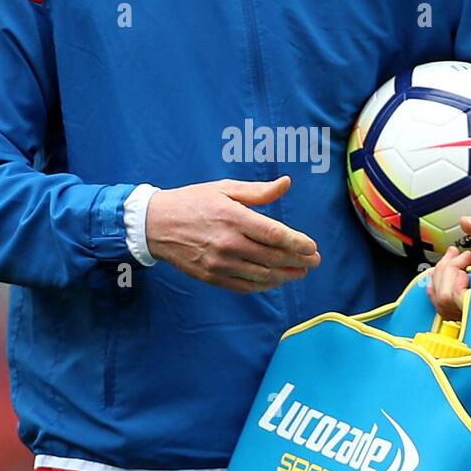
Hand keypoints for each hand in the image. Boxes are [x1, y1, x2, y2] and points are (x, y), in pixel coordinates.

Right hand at [145, 175, 320, 293]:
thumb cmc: (192, 202)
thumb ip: (258, 192)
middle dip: (298, 261)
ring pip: (262, 275)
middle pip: (273, 257)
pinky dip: (263, 285)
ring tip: (300, 272)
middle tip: (314, 261)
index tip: (312, 247)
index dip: (297, 243)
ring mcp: (219, 263)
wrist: (156, 224)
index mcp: (233, 218)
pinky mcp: (211, 276)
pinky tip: (275, 280)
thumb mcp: (224, 189)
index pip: (274, 234)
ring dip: (285, 276)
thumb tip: (286, 184)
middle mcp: (228, 243)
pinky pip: (244, 286)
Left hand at [426, 214, 470, 320]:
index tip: (464, 261)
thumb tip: (466, 222)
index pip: (461, 299)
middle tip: (456, 254)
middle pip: (447, 301)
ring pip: (443, 303)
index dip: (454, 280)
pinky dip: (441, 283)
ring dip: (441, 277)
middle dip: (445, 272)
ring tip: (453, 258)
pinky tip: (447, 267)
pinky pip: (447, 301)